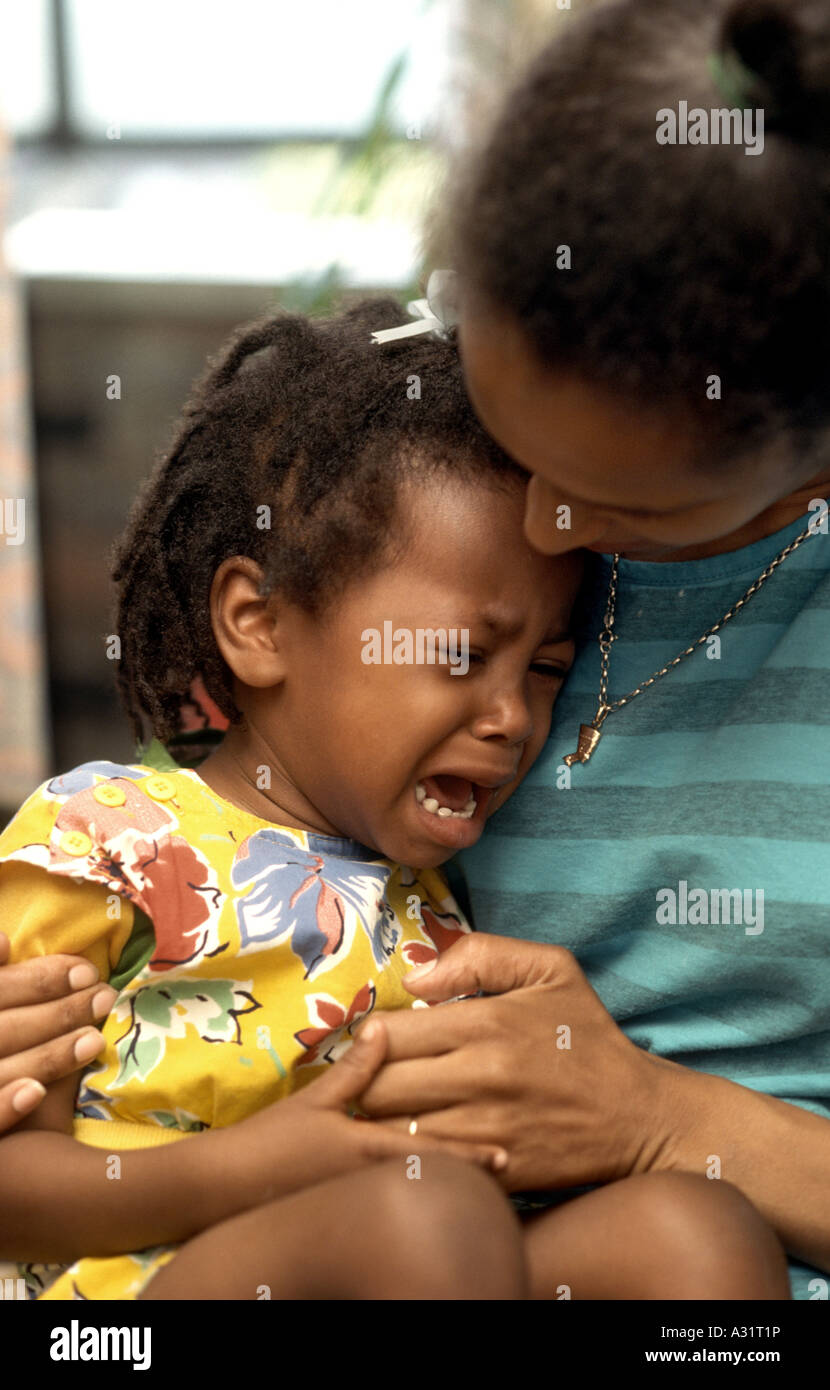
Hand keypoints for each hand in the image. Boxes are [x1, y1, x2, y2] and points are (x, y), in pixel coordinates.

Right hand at [0, 932, 113, 1130]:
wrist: (0, 1158)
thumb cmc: (1, 1049)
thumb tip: (3, 941)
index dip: (38, 980)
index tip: (87, 971)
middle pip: (1, 1030)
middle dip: (56, 1013)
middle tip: (104, 999)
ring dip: (43, 1056)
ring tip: (93, 1040)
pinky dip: (2, 1106)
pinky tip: (34, 1094)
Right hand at [225, 1017, 507, 1203]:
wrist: (227, 1189)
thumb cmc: (270, 1142)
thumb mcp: (315, 1101)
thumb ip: (357, 1067)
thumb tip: (388, 1025)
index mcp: (368, 1149)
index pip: (431, 1151)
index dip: (473, 1155)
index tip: (508, 1153)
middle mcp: (373, 1180)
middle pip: (435, 1178)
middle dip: (472, 1172)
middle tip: (512, 1159)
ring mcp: (364, 1198)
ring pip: (419, 1190)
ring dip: (451, 1181)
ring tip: (492, 1171)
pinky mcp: (352, 1210)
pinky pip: (396, 1203)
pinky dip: (421, 1192)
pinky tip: (440, 1187)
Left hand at [354, 935, 672, 1192]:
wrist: (640, 1117)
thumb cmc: (587, 1038)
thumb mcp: (550, 969)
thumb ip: (480, 955)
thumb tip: (414, 979)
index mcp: (487, 1023)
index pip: (386, 1033)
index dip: (368, 1039)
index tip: (375, 1043)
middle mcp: (481, 1077)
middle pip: (376, 1088)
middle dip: (362, 1085)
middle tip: (369, 1082)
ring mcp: (486, 1131)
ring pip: (391, 1135)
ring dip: (377, 1127)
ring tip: (382, 1117)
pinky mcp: (493, 1174)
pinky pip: (426, 1170)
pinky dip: (410, 1161)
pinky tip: (413, 1149)